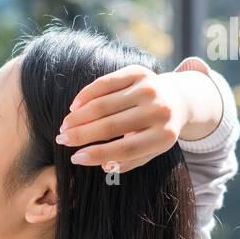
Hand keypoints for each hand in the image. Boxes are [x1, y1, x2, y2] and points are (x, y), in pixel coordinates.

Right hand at [54, 64, 190, 172]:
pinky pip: (105, 83)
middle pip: (111, 126)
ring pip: (104, 104)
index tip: (75, 158)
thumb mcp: (150, 150)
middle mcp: (159, 111)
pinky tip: (74, 107)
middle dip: (81, 134)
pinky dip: (86, 95)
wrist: (178, 99)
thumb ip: (129, 161)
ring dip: (78, 116)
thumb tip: (104, 166)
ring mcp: (149, 89)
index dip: (97, 154)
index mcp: (164, 136)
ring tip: (64, 126)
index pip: (125, 149)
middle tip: (61, 139)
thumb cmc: (156, 131)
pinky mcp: (139, 72)